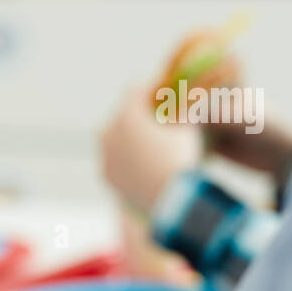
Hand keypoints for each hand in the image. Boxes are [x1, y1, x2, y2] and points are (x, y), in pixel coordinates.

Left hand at [102, 87, 201, 211]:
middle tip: (156, 117)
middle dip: (138, 114)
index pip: (137, 92)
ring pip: (115, 138)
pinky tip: (141, 161)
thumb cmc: (182, 156)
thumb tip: (187, 97)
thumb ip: (182, 107)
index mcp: (126, 113)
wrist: (172, 198)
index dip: (152, 91)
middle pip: (123, 114)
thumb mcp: (186, 126)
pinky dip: (124, 157)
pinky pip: (114, 159)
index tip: (163, 94)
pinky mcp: (105, 173)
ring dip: (129, 136)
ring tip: (149, 140)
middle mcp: (108, 131)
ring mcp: (104, 154)